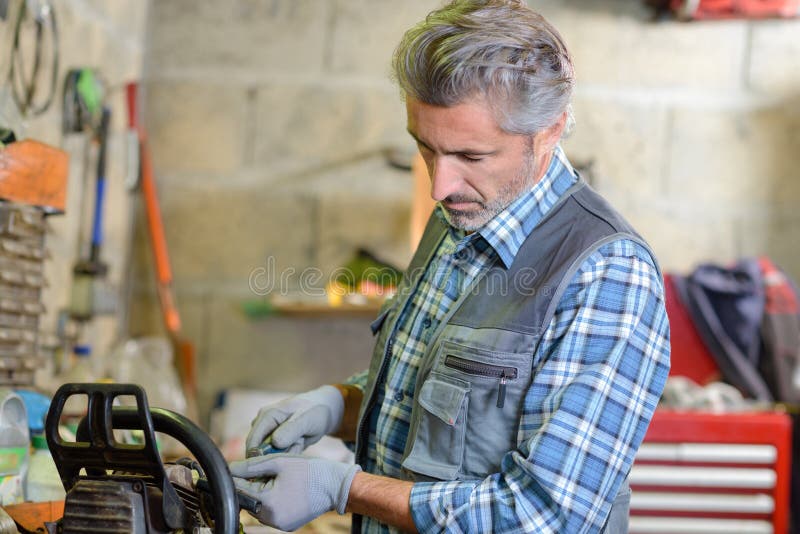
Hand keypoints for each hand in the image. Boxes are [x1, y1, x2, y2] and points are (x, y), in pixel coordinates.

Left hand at [229, 455, 360, 530]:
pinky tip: (284, 490)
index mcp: (268, 502)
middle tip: (265, 472)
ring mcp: (280, 525)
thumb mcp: (279, 462)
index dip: (237, 477)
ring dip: (262, 495)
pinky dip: (272, 503)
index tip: (233, 470)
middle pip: (249, 500)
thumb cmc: (309, 471)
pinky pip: (271, 514)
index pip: (240, 490)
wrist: (336, 486)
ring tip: (276, 480)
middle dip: (252, 486)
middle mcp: (272, 519)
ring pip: (259, 508)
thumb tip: (230, 468)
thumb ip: (252, 465)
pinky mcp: (288, 526)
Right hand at [246, 385, 343, 454]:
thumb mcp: (306, 420)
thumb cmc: (316, 411)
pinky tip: (300, 443)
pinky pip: (278, 454)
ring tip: (300, 442)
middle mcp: (263, 424)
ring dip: (286, 453)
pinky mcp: (275, 440)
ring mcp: (268, 432)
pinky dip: (290, 452)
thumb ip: (291, 430)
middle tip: (297, 445)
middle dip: (278, 454)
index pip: (252, 442)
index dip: (259, 457)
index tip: (278, 463)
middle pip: (259, 450)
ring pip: (270, 454)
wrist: (325, 411)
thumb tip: (275, 442)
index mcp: (266, 415)